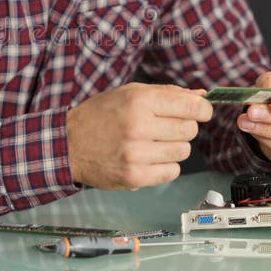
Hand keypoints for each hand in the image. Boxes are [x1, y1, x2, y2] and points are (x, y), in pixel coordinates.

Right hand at [67, 83, 212, 189]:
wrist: (68, 144)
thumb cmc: (100, 115)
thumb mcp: (130, 93)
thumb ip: (167, 93)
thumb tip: (201, 96)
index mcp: (139, 101)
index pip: (191, 106)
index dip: (202, 109)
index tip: (201, 112)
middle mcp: (138, 127)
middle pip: (190, 130)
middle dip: (184, 128)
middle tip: (167, 127)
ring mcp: (136, 154)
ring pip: (183, 152)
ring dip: (174, 147)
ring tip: (153, 143)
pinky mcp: (134, 177)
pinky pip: (172, 172)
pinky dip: (165, 166)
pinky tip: (149, 158)